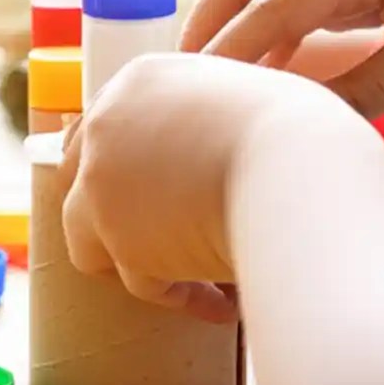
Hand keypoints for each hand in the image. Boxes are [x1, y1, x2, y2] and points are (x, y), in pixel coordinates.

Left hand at [56, 52, 339, 322]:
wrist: (295, 164)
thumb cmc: (300, 131)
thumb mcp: (249, 100)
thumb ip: (213, 120)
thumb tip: (214, 163)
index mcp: (140, 80)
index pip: (103, 127)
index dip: (125, 170)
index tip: (154, 199)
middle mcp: (106, 124)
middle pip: (83, 183)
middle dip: (120, 221)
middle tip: (168, 248)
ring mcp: (100, 182)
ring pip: (95, 242)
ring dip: (148, 266)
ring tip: (208, 283)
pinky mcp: (114, 238)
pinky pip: (141, 284)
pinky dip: (183, 297)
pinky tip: (225, 304)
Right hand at [181, 0, 383, 116]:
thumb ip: (368, 89)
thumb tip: (309, 125)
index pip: (265, 11)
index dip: (223, 57)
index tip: (188, 100)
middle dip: (201, 28)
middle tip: (175, 85)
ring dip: (230, 27)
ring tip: (208, 86)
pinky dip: (266, 29)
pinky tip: (265, 73)